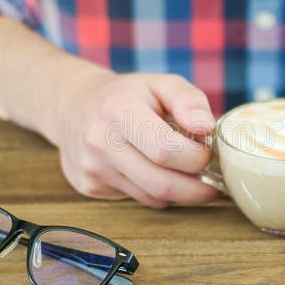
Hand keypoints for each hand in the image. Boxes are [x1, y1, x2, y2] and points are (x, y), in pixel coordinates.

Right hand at [53, 71, 218, 206]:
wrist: (71, 107)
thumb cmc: (126, 95)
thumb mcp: (160, 84)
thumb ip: (189, 100)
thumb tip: (206, 128)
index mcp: (118, 110)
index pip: (166, 150)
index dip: (196, 157)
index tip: (207, 152)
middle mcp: (100, 143)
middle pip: (162, 184)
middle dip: (197, 188)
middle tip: (213, 179)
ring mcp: (93, 169)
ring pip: (153, 198)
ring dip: (181, 192)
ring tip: (189, 173)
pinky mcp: (91, 188)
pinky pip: (140, 200)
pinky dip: (159, 192)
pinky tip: (158, 173)